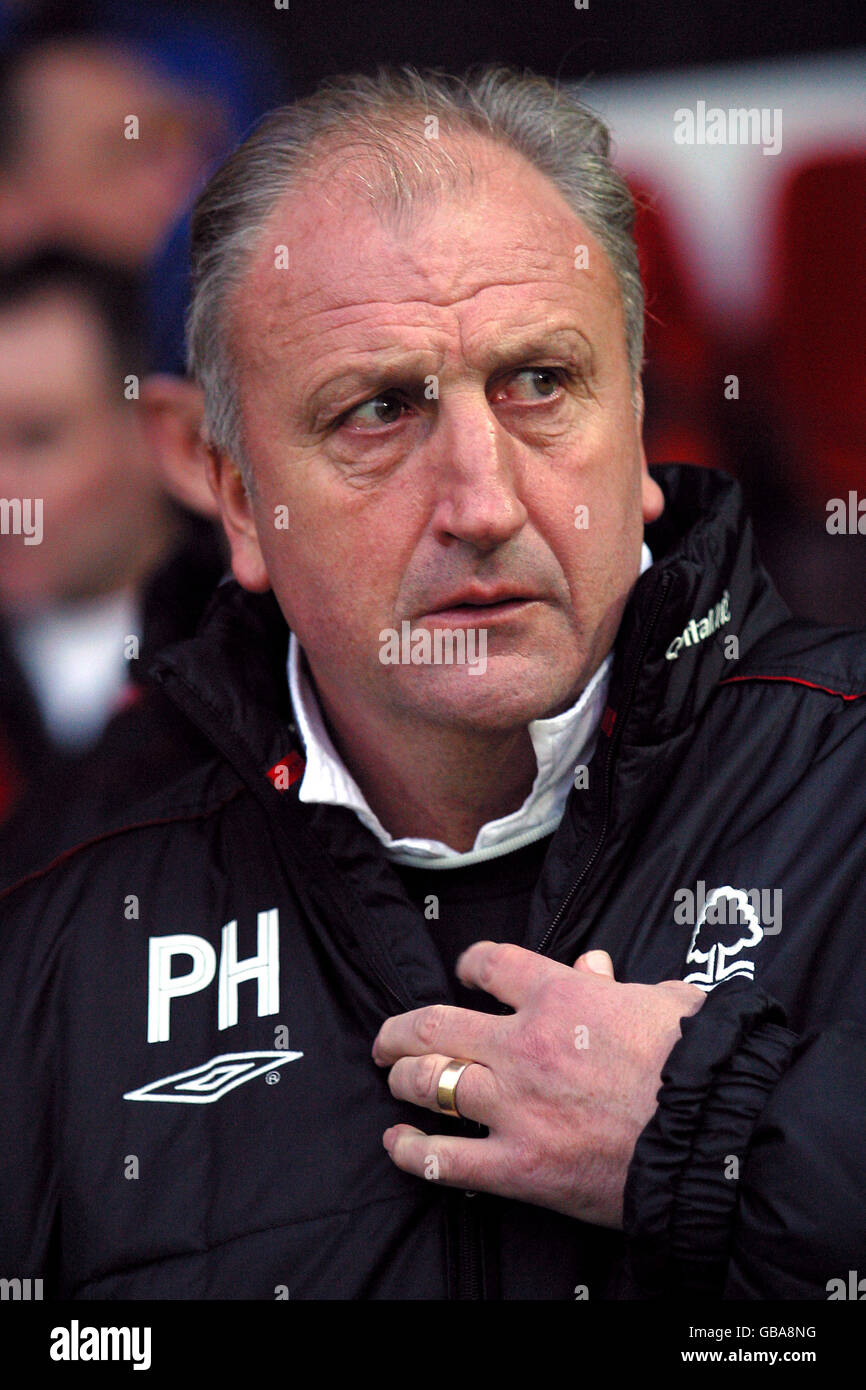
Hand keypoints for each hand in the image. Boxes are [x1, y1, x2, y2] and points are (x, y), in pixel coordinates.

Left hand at [371, 942, 704, 1227]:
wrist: (716, 1136)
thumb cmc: (702, 1065)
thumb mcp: (666, 1003)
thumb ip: (620, 985)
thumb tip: (594, 966)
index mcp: (561, 996)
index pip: (492, 964)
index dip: (470, 964)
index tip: (464, 973)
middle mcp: (524, 1044)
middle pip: (435, 1024)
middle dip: (400, 1030)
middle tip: (389, 1038)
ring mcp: (515, 1106)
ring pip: (429, 1083)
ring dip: (403, 1080)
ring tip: (395, 1081)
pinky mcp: (519, 1166)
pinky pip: (445, 1160)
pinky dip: (412, 1153)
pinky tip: (398, 1145)